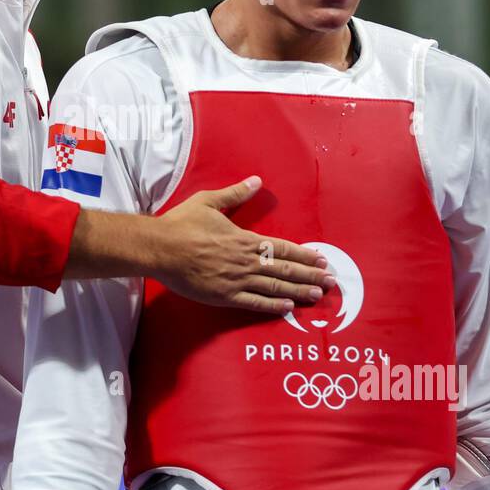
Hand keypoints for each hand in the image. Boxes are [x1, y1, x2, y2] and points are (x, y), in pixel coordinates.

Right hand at [153, 176, 334, 314]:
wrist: (159, 248)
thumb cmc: (182, 224)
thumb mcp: (209, 202)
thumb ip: (235, 194)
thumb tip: (256, 181)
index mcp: (244, 238)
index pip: (282, 248)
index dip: (304, 255)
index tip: (321, 259)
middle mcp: (246, 261)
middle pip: (285, 269)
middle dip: (310, 275)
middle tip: (331, 280)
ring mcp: (236, 281)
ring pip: (274, 287)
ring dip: (299, 291)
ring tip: (317, 295)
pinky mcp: (224, 297)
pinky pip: (254, 303)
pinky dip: (273, 306)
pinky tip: (288, 307)